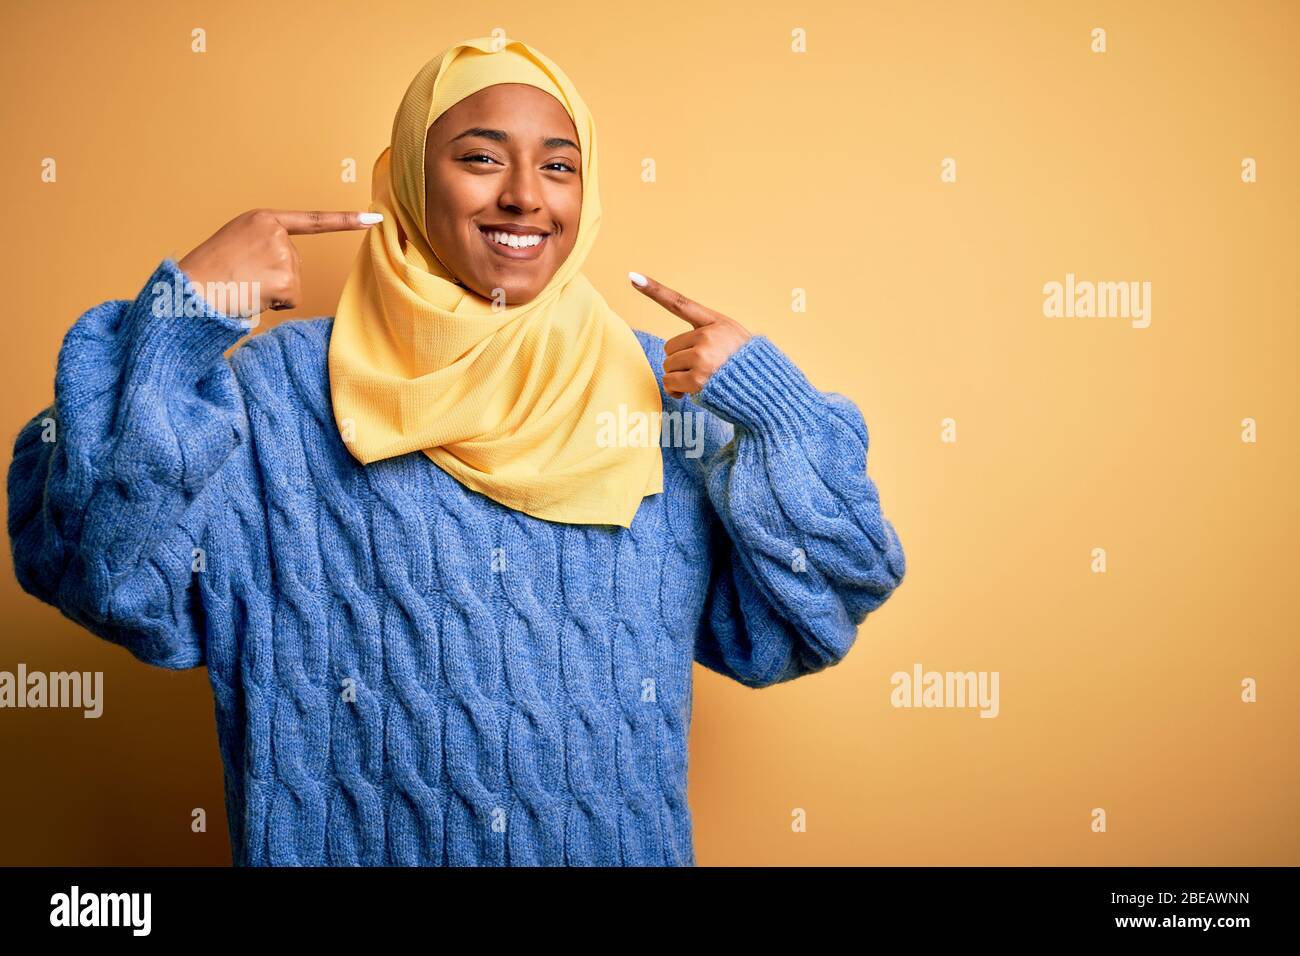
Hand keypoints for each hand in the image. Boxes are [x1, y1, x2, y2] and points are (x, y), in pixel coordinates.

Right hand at [178, 208, 380, 317]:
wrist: (190, 288)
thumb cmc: (207, 271)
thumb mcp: (236, 242)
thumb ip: (264, 244)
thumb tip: (288, 271)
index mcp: (263, 219)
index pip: (312, 221)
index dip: (346, 221)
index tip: (374, 219)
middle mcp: (276, 232)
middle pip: (295, 263)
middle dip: (274, 277)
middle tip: (243, 278)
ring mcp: (283, 254)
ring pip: (294, 282)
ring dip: (272, 291)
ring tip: (244, 285)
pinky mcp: (287, 278)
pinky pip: (292, 298)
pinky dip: (274, 303)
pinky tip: (251, 295)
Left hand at [629, 272, 751, 398]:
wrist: (767, 391)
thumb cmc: (747, 369)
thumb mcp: (734, 341)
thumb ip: (706, 341)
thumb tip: (670, 368)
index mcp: (716, 323)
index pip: (680, 303)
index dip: (655, 290)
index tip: (633, 276)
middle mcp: (708, 336)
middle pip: (670, 347)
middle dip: (680, 361)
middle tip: (703, 369)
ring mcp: (703, 356)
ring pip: (669, 365)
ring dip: (679, 377)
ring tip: (704, 380)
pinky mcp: (698, 378)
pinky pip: (670, 382)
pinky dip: (677, 390)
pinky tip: (695, 391)